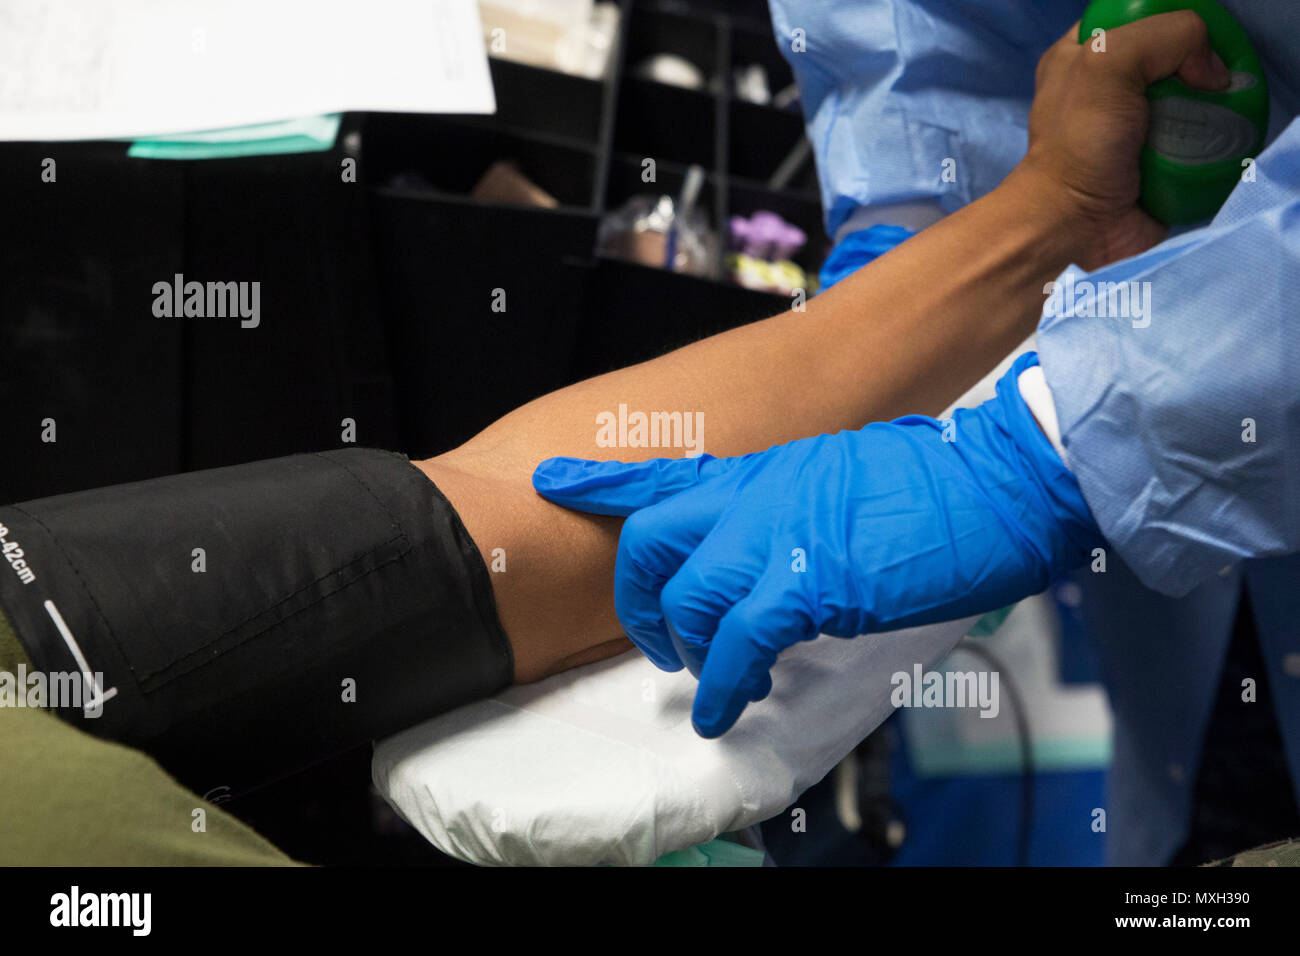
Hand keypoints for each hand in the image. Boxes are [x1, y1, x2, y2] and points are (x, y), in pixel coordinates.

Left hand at [532, 355, 1101, 736]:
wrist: (998, 482)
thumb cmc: (936, 488)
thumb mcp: (843, 478)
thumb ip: (793, 506)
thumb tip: (778, 547)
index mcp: (764, 469)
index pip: (665, 470)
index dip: (602, 479)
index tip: (552, 482)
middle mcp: (755, 494)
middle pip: (650, 539)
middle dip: (637, 599)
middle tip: (659, 642)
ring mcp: (777, 534)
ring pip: (687, 597)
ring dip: (690, 652)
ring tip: (715, 683)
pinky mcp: (808, 582)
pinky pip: (737, 643)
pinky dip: (723, 686)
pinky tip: (728, 709)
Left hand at [1011, 12, 1229, 267]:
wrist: (1075, 222)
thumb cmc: (1081, 142)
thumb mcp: (1109, 62)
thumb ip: (1166, 37)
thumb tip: (1213, 74)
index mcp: (1082, 54)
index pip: (1137, 16)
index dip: (1168, 19)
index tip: (1191, 39)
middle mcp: (1108, 87)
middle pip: (1172, 57)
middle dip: (1197, 64)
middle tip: (1211, 78)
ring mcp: (1135, 126)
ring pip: (1191, 98)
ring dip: (1211, 105)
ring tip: (1221, 109)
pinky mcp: (1158, 160)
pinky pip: (1199, 139)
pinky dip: (1215, 138)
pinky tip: (1222, 136)